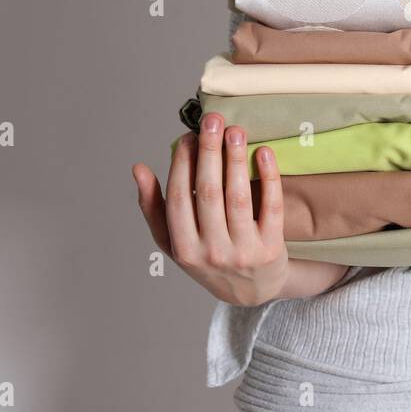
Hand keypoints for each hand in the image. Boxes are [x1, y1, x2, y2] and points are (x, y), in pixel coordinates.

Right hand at [132, 113, 289, 306]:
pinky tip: (264, 152)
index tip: (188, 135)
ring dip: (235, 159)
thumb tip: (138, 168)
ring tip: (235, 130)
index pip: (179, 197)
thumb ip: (155, 207)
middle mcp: (211, 252)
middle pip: (208, 192)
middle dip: (209, 152)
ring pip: (238, 197)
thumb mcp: (175, 242)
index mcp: (183, 248)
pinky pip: (271, 207)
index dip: (182, 163)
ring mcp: (243, 251)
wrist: (253, 291)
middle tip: (212, 120)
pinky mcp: (272, 248)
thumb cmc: (208, 257)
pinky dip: (268, 177)